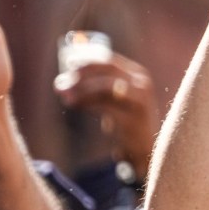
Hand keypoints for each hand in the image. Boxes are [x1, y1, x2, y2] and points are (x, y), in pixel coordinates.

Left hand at [54, 53, 159, 179]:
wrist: (147, 150)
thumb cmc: (127, 122)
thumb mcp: (117, 99)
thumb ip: (100, 85)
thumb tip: (69, 74)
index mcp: (137, 75)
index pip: (110, 60)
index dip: (87, 59)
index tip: (68, 62)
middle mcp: (141, 85)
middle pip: (108, 70)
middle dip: (81, 74)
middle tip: (61, 82)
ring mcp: (139, 101)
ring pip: (106, 86)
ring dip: (81, 89)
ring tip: (65, 96)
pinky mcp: (133, 119)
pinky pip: (106, 106)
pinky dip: (87, 104)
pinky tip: (75, 105)